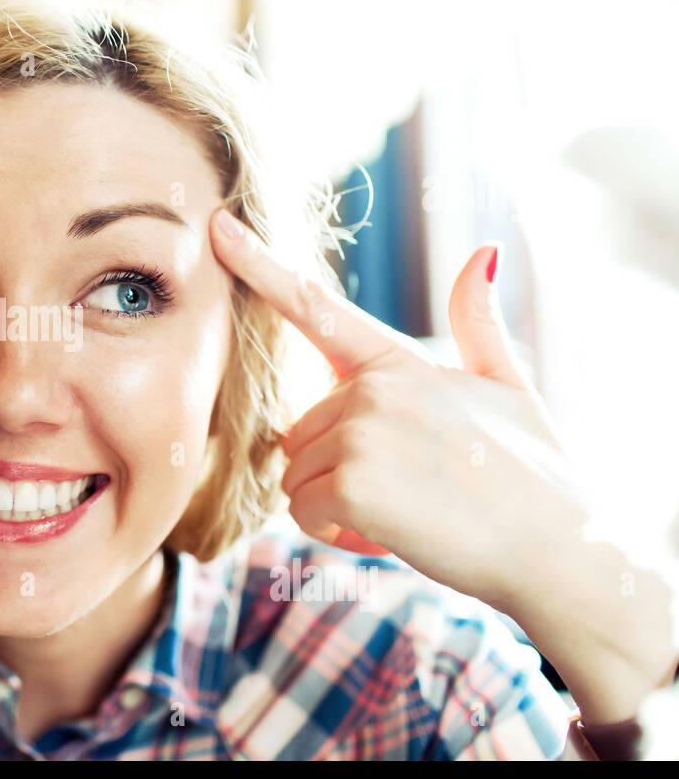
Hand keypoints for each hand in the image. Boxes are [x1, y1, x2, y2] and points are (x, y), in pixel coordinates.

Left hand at [209, 208, 585, 611]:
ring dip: (335, 506)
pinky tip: (390, 536)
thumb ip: (480, 324)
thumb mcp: (510, 388)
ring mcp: (363, 431)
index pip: (317, 306)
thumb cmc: (535, 477)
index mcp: (402, 361)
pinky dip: (336, 534)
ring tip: (405, 514)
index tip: (216, 227)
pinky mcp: (354, 481)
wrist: (562, 551)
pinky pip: (303, 512)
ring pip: (296, 477)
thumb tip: (484, 250)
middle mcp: (375, 387)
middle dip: (335, 472)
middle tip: (407, 494)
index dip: (259, 263)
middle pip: (299, 433)